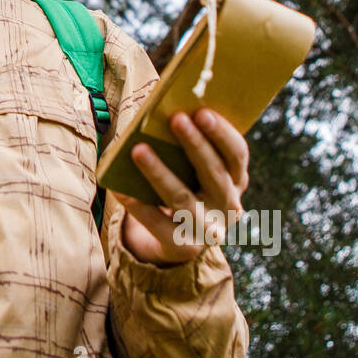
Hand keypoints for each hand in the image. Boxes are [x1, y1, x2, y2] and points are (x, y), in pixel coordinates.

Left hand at [111, 108, 248, 267]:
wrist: (178, 238)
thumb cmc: (185, 185)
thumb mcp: (194, 169)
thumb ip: (187, 146)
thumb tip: (159, 112)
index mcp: (237, 179)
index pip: (237, 154)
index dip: (222, 133)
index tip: (202, 111)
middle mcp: (228, 206)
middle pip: (214, 173)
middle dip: (195, 144)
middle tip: (176, 118)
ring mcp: (207, 230)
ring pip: (182, 198)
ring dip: (160, 172)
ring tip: (138, 149)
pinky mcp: (182, 246)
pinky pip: (157, 223)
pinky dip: (137, 204)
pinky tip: (120, 188)